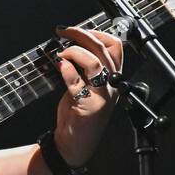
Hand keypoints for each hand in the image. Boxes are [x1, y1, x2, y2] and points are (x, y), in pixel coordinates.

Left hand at [50, 25, 123, 168]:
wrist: (74, 143)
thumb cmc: (78, 114)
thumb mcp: (86, 85)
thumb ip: (84, 67)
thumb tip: (72, 43)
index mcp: (112, 78)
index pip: (116, 46)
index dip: (98, 32)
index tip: (78, 30)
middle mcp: (111, 86)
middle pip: (103, 49)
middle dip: (82, 34)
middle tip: (64, 31)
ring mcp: (101, 96)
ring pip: (94, 62)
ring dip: (74, 51)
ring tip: (62, 54)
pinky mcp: (87, 106)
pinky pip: (77, 82)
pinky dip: (66, 70)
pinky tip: (59, 67)